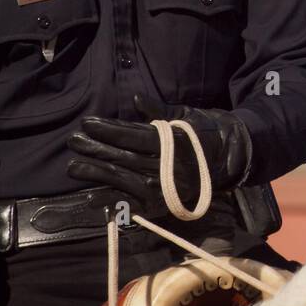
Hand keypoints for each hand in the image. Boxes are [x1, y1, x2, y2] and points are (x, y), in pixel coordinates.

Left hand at [65, 94, 251, 210]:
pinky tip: (92, 198)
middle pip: (127, 158)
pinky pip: (136, 204)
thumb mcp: (186, 114)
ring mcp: (167, 188)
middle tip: (73, 141)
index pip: (135, 136)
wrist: (232, 158)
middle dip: (97, 149)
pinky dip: (114, 201)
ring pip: (127, 180)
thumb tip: (134, 100)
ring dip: (98, 175)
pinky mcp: (166, 204)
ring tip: (73, 167)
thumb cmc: (205, 131)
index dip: (109, 129)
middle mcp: (170, 167)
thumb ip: (158, 109)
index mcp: (175, 142)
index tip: (87, 122)